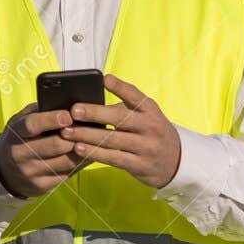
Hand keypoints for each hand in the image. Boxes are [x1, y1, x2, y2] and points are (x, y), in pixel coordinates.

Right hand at [0, 101, 83, 197]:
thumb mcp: (21, 120)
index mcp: (15, 133)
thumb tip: (67, 103)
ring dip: (84, 149)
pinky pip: (68, 173)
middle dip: (75, 135)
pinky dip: (82, 162)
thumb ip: (39, 111)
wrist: (6, 170)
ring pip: (66, 161)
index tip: (69, 115)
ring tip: (96, 139)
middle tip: (91, 127)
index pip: (31, 125)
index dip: (51, 119)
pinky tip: (89, 153)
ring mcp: (31, 172)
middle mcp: (20, 154)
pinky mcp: (42, 185)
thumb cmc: (22, 137)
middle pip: (55, 145)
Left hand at [59, 74, 182, 188]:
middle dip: (94, 114)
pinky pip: (113, 158)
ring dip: (87, 135)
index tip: (104, 79)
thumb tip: (95, 92)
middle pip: (119, 118)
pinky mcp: (139, 165)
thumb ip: (126, 105)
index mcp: (149, 110)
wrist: (177, 161)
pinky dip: (94, 153)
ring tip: (67, 131)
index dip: (120, 87)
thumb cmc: (152, 132)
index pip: (135, 95)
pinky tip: (79, 149)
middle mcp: (149, 127)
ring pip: (112, 140)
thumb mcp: (147, 114)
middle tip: (73, 110)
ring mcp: (145, 147)